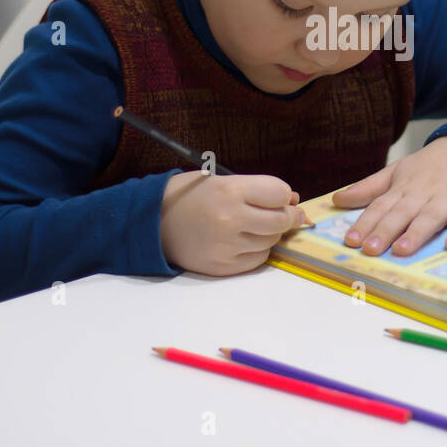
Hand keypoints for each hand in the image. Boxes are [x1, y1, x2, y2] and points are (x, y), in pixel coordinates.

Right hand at [159, 171, 304, 274]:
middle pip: (281, 220)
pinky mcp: (222, 266)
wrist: (153, 223)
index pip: (279, 193)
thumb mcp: (220, 180)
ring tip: (253, 225)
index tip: (280, 197)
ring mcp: (227, 246)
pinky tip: (244, 241)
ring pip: (271, 241)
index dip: (284, 195)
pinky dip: (257, 249)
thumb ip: (257, 189)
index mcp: (229, 190)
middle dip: (287, 216)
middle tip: (282, 213)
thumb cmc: (189, 196)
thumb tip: (293, 200)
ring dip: (270, 233)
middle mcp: (231, 219)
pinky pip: (258, 259)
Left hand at [331, 135, 446, 256]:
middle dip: (385, 231)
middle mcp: (424, 192)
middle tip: (370, 249)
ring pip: (431, 216)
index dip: (365, 223)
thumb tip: (337, 200)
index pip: (381, 206)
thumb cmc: (432, 165)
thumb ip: (369, 187)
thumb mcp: (398, 170)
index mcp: (404, 187)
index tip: (350, 241)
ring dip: (416, 233)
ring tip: (401, 250)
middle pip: (402, 213)